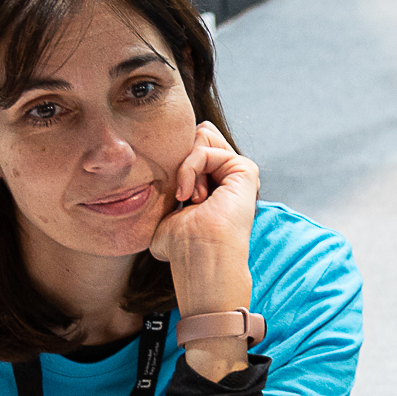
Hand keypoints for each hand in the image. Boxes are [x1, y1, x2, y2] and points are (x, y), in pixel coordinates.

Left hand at [152, 122, 260, 376]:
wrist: (201, 261)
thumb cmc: (182, 249)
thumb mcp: (166, 216)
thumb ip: (167, 196)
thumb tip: (151, 190)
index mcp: (214, 187)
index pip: (193, 148)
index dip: (176, 162)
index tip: (176, 197)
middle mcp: (229, 178)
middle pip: (200, 134)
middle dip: (182, 157)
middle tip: (183, 194)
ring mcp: (238, 174)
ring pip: (203, 137)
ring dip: (185, 166)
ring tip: (188, 197)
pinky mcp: (245, 172)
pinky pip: (209, 149)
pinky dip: (191, 167)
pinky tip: (190, 195)